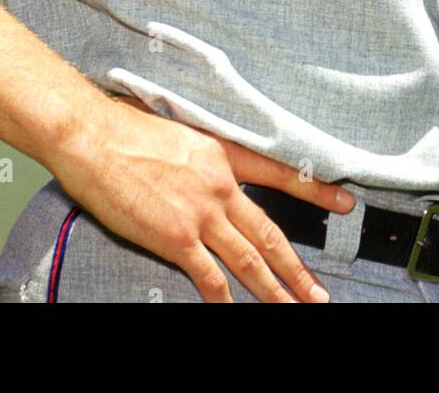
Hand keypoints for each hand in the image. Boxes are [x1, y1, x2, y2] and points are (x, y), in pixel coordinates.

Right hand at [50, 90, 355, 303]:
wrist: (93, 137)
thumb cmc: (125, 130)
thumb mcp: (180, 132)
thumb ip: (202, 158)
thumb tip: (210, 174)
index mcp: (222, 153)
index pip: (281, 172)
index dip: (316, 191)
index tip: (345, 203)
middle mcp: (220, 184)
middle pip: (270, 232)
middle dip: (298, 267)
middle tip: (319, 291)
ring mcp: (199, 213)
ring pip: (249, 258)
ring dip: (274, 289)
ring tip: (293, 308)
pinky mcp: (175, 237)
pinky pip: (209, 276)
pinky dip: (224, 298)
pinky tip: (233, 309)